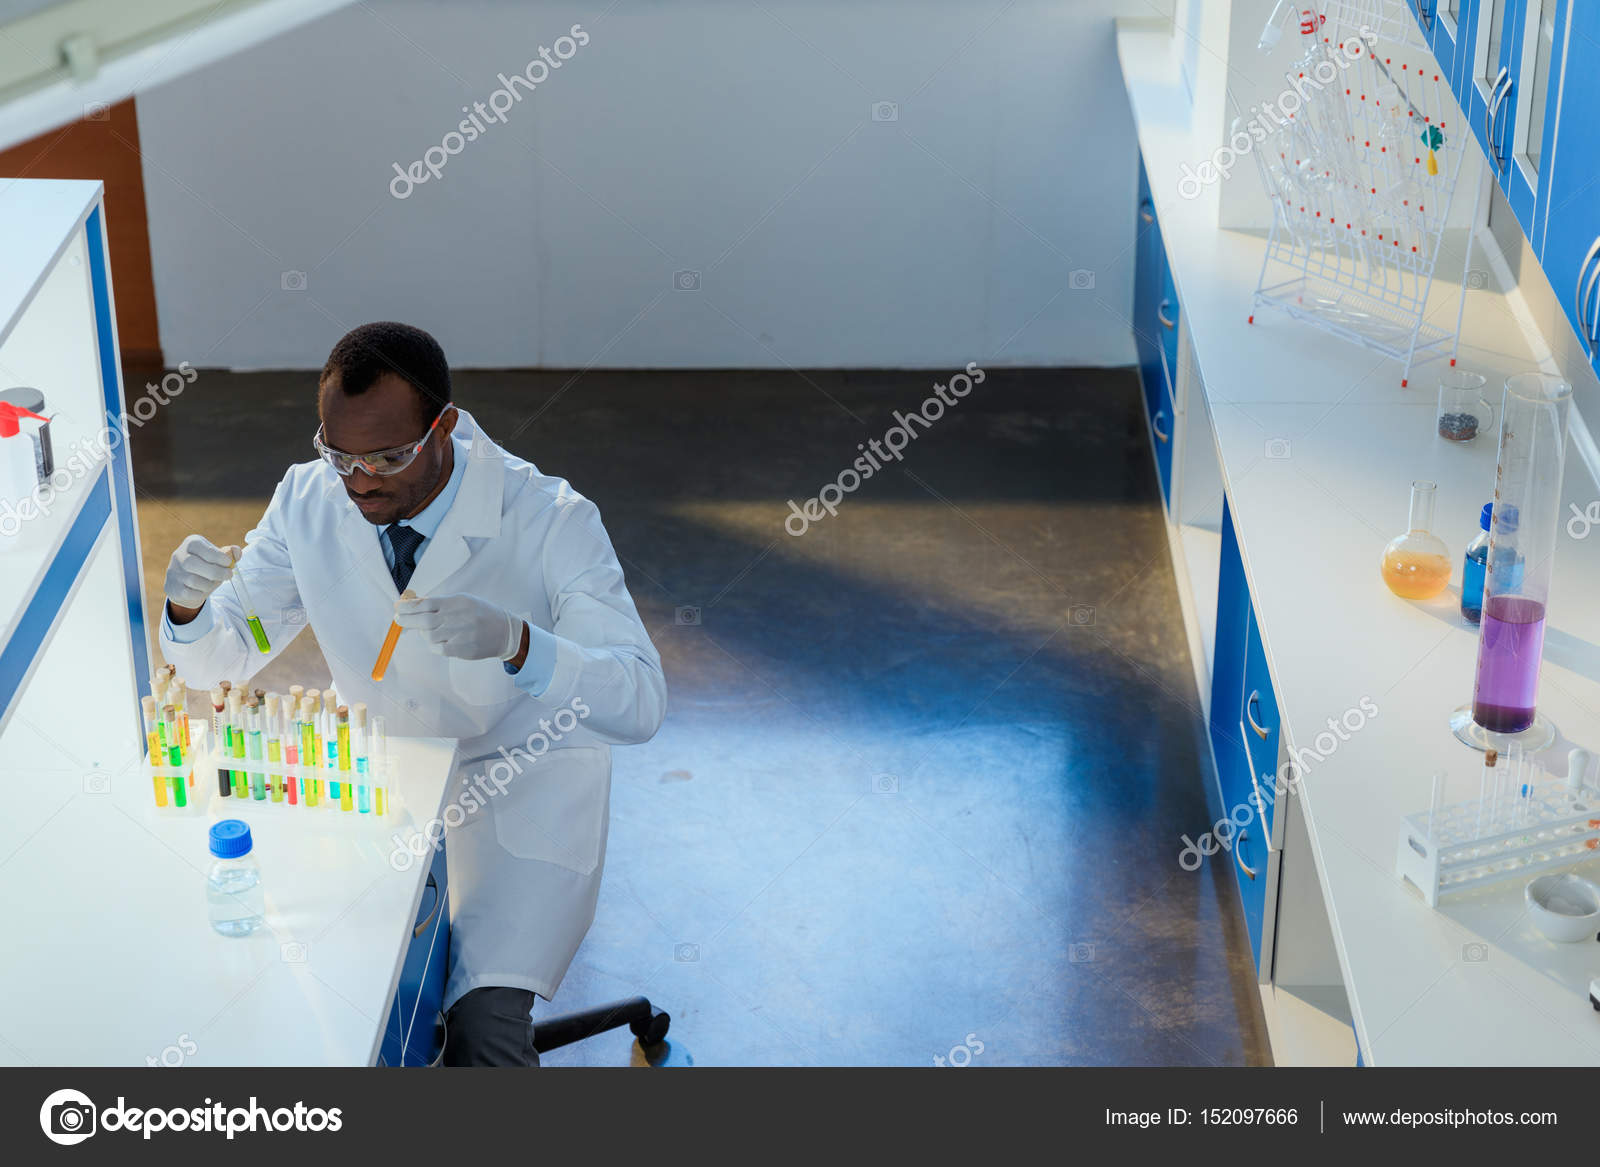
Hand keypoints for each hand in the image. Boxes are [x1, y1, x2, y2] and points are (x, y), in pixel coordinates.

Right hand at [165, 535, 235, 612]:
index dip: (217, 556)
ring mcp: (174, 572)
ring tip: (214, 582)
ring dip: (209, 584)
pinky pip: (189, 593)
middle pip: (194, 564)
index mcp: (191, 543)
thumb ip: (229, 554)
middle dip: (216, 571)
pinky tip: (203, 590)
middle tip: (228, 575)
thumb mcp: (217, 557)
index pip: (201, 547)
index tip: (229, 563)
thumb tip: (236, 551)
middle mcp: (179, 555)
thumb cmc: (206, 566)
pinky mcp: (173, 587)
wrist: (186, 583)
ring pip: (193, 580)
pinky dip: (201, 593)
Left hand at [394, 592, 522, 661]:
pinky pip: (438, 649)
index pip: (426, 603)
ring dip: (425, 634)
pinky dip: (434, 645)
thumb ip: (439, 603)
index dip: (408, 606)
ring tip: (431, 631)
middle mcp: (457, 617)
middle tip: (398, 619)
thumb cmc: (480, 614)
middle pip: (423, 620)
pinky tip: (441, 641)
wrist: (504, 632)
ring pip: (429, 636)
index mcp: (456, 602)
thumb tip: (413, 602)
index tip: (397, 606)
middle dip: (406, 619)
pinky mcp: (461, 649)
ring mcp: (459, 634)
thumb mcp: (462, 601)